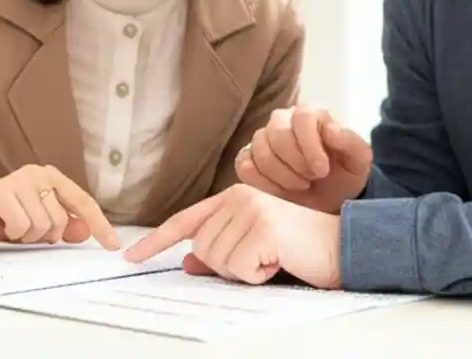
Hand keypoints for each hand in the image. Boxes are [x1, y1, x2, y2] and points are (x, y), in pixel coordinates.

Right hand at [0, 164, 118, 248]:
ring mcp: (18, 180)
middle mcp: (37, 173)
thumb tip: (87, 231)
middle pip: (61, 219)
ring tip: (13, 228)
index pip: (83, 202)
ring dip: (28, 236)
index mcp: (51, 177)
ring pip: (43, 224)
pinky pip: (22, 226)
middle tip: (27, 232)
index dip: (100, 225)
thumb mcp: (40, 225)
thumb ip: (65, 226)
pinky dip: (14, 234)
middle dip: (46, 235)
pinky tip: (3, 226)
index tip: (114, 245)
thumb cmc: (6, 221)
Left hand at [124, 185, 341, 288]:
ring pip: (218, 260)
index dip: (156, 241)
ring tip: (274, 257)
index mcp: (233, 198)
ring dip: (245, 271)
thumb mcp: (255, 250)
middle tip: (262, 258)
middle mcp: (238, 197)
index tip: (130, 257)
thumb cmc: (299, 250)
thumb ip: (222, 254)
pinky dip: (258, 275)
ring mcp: (250, 210)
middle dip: (228, 266)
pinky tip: (280, 260)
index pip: (185, 221)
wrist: (341, 246)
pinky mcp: (263, 227)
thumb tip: (187, 262)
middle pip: (202, 250)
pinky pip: (239, 268)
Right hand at [237, 106, 371, 213]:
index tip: (322, 170)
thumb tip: (331, 129)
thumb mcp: (359, 161)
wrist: (329, 201)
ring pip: (260, 151)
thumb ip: (351, 142)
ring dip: (282, 176)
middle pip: (278, 133)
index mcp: (311, 114)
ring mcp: (262, 139)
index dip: (310, 145)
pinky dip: (263, 184)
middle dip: (296, 163)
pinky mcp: (247, 159)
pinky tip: (281, 193)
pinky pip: (245, 167)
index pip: (302, 116)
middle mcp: (282, 120)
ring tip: (301, 185)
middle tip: (311, 179)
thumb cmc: (344, 176)